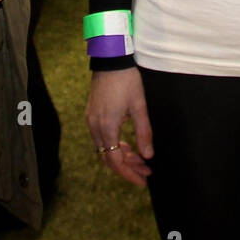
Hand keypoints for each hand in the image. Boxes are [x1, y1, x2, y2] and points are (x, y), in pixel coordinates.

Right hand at [86, 67, 153, 186]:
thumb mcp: (139, 106)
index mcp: (107, 127)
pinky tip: (127, 144)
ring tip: (140, 158)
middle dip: (128, 167)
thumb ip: (143, 133)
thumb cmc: (126, 80)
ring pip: (105, 148)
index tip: (143, 181)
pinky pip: (101, 138)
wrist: (110, 59)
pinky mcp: (92, 113)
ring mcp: (91, 120)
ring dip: (122, 156)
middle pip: (109, 157)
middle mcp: (95, 126)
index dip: (129, 173)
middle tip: (146, 171)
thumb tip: (148, 156)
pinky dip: (114, 145)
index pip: (116, 161)